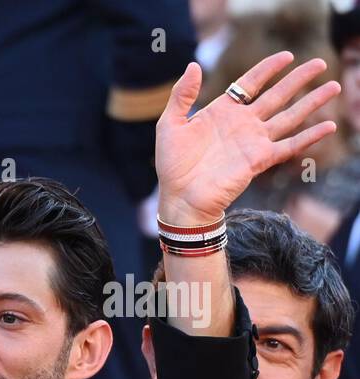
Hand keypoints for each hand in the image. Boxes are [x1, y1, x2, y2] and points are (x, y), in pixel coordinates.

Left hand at [156, 52, 339, 224]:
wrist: (180, 197)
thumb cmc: (172, 164)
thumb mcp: (170, 124)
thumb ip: (181, 95)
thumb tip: (195, 65)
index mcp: (222, 112)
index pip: (250, 84)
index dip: (268, 69)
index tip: (286, 56)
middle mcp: (243, 124)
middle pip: (277, 95)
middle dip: (299, 79)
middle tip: (320, 63)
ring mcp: (254, 141)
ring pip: (289, 116)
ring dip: (312, 102)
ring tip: (333, 86)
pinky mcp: (260, 160)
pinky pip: (290, 145)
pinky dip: (309, 136)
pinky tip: (328, 125)